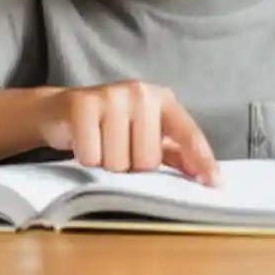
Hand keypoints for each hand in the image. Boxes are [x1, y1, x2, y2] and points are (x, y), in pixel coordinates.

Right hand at [37, 81, 219, 185]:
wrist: (60, 109)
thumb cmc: (110, 125)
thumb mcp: (144, 134)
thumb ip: (174, 153)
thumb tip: (204, 175)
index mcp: (162, 99)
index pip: (187, 133)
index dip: (201, 159)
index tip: (214, 183)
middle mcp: (141, 92)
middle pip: (147, 160)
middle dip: (131, 166)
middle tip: (118, 149)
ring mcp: (112, 95)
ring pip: (119, 162)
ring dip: (107, 164)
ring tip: (100, 144)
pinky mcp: (83, 104)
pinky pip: (92, 156)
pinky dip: (86, 158)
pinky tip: (84, 142)